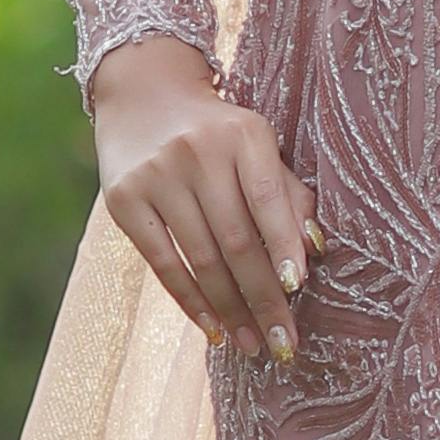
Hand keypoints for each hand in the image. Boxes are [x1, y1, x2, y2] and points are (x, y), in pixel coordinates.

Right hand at [88, 38, 317, 362]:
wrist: (145, 94)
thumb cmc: (219, 133)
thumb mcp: (259, 146)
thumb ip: (288, 195)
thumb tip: (315, 251)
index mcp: (244, 134)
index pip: (267, 198)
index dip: (283, 244)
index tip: (297, 289)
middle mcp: (199, 152)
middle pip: (236, 239)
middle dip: (263, 297)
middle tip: (283, 343)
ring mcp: (157, 175)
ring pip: (202, 258)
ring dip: (230, 310)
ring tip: (253, 344)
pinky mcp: (124, 199)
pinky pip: (163, 263)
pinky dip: (190, 301)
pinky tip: (213, 330)